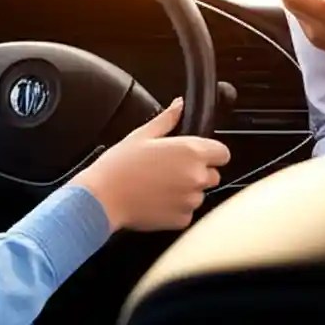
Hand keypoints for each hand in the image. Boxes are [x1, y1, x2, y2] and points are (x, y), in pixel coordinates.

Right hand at [69, 99, 229, 231]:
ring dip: (186, 190)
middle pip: (213, 174)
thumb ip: (167, 119)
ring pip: (199, 194)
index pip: (223, 153)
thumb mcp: (141, 135)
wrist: (102, 199)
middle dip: (197, 172)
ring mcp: (191, 200)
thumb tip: (179, 105)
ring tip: (158, 186)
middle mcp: (196, 176)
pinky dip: (176, 208)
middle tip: (169, 170)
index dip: (210, 153)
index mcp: (190, 151)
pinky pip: (187, 211)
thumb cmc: (118, 166)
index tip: (194, 154)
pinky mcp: (182, 219)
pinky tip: (155, 200)